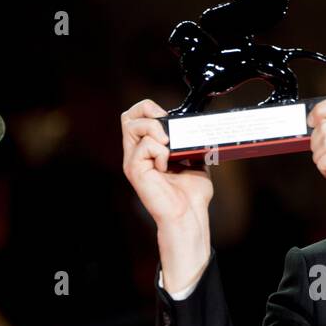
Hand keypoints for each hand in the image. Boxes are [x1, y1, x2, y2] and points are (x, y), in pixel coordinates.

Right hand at [121, 99, 213, 291]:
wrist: (189, 216)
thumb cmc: (191, 196)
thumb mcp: (196, 162)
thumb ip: (191, 145)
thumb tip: (197, 130)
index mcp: (148, 152)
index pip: (136, 119)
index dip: (149, 110)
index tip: (169, 118)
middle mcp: (137, 155)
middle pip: (128, 117)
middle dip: (148, 112)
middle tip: (166, 127)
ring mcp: (134, 162)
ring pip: (133, 126)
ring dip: (156, 130)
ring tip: (169, 147)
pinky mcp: (135, 170)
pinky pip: (144, 146)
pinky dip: (160, 150)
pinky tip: (166, 165)